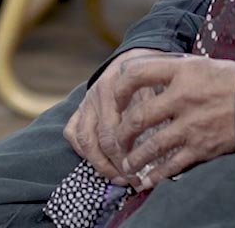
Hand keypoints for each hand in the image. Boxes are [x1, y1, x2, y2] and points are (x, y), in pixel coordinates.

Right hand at [64, 48, 170, 185]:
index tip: (140, 174)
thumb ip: (155, 112)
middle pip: (100, 140)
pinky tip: (98, 161)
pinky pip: (72, 132)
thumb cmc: (152, 75)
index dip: (125, 158)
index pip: (114, 134)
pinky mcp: (81, 107)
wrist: (138, 54)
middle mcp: (97, 95)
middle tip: (130, 180)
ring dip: (98, 163)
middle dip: (115, 165)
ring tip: (116, 177)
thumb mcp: (158, 88)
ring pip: (83, 139)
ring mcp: (87, 102)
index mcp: (116, 89)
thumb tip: (162, 148)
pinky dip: (82, 150)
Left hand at [110, 55, 234, 189]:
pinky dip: (157, 175)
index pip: (137, 75)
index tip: (113, 100)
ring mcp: (192, 125)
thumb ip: (170, 69)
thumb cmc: (228, 79)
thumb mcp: (198, 63)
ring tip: (126, 164)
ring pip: (152, 146)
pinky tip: (148, 180)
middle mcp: (183, 97)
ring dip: (134, 158)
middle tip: (115, 141)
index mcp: (181, 72)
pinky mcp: (203, 147)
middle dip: (121, 133)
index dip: (119, 88)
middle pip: (139, 117)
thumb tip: (140, 73)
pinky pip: (173, 165)